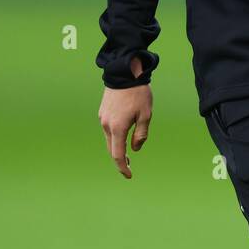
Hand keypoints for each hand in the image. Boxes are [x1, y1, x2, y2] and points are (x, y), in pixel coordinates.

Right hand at [98, 56, 151, 178]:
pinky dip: (114, 137)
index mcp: (118, 128)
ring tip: (127, 153)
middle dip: (120, 160)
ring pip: (109, 139)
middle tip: (129, 167)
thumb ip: (141, 135)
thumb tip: (135, 149)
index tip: (129, 175)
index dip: (123, 167)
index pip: (118, 155)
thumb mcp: (146, 115)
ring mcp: (102, 118)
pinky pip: (107, 129)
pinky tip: (122, 136)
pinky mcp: (102, 112)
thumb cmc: (138, 94)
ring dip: (117, 147)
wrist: (124, 73)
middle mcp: (107, 125)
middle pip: (112, 149)